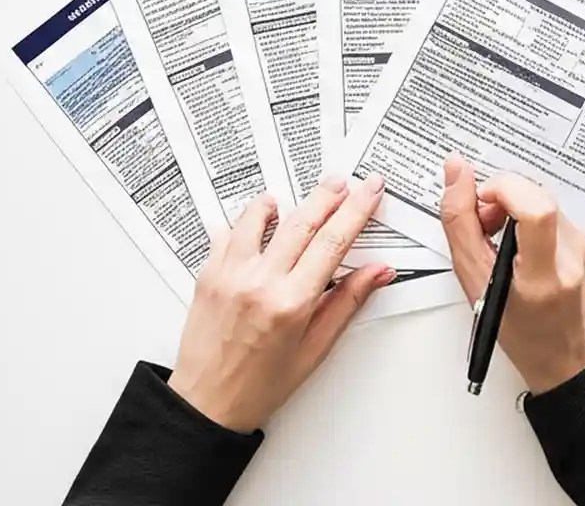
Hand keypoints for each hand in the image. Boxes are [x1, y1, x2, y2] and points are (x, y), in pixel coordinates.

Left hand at [168, 175, 394, 431]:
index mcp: (291, 303)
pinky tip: (257, 221)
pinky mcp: (207, 275)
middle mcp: (259, 282)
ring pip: (258, 219)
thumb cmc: (261, 385)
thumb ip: (347, 303)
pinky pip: (227, 233)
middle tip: (345, 181)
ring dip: (282, 202)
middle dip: (328, 196)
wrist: (207, 403)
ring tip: (295, 198)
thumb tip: (378, 271)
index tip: (371, 190)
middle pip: (302, 222)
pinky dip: (244, 221)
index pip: (333, 242)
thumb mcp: (315, 349)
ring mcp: (230, 275)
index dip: (357, 211)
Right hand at [440, 156, 584, 393]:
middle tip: (482, 224)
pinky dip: (523, 215)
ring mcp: (580, 244)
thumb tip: (456, 172)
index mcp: (544, 275)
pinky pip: (546, 208)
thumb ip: (461, 226)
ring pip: (538, 197)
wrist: (564, 355)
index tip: (479, 199)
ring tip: (494, 237)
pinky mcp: (581, 238)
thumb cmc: (521, 332)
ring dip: (509, 206)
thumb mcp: (476, 287)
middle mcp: (570, 254)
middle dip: (498, 196)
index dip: (503, 191)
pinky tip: (513, 241)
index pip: (537, 210)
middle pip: (535, 195)